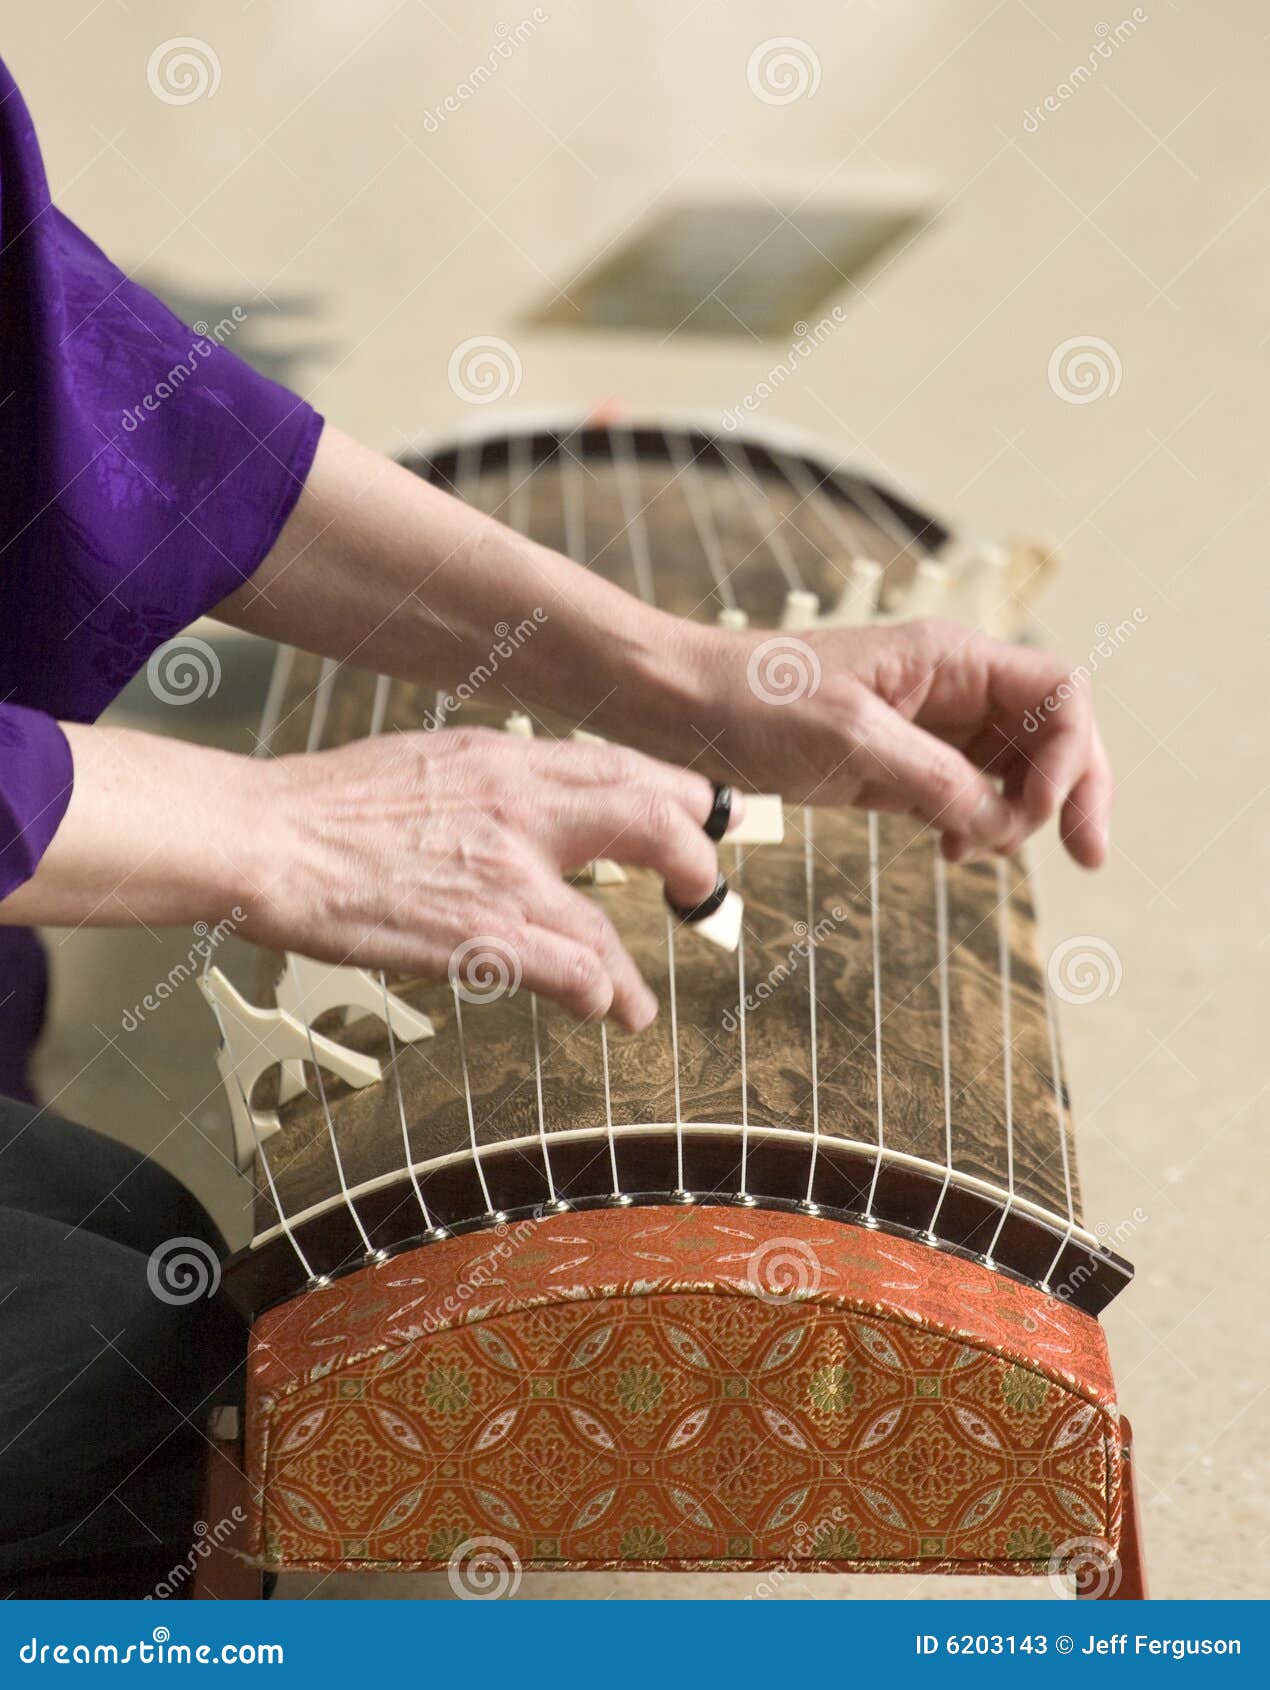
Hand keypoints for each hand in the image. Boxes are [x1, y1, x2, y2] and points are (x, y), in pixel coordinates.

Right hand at [248, 727, 735, 1029]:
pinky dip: (593, 992)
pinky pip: (566, 971)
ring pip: (608, 923)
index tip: (692, 817)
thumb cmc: (331, 806)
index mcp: (507, 761)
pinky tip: (597, 1009)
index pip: (623, 767)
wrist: (269, 838)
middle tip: (696, 889)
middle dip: (691, 860)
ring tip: (634, 1005)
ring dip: (629, 973)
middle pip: (652, 822)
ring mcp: (505, 874)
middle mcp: (522, 809)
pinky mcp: (479, 935)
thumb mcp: (431, 761)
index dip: (674, 795)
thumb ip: (495, 781)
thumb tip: (535, 798)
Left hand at [691, 618, 1111, 867]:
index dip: (1072, 755)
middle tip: (1088, 858)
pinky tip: (953, 856)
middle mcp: (949, 688)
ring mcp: (925, 727)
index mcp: (950, 658)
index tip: (1037, 815)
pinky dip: (974, 826)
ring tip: (977, 854)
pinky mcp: (894, 764)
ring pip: (1013, 770)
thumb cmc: (753, 703)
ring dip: (1017, 816)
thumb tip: (1002, 824)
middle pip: (1053, 733)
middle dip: (1075, 792)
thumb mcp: (849, 739)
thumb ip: (934, 779)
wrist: (680, 707)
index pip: (1059, 694)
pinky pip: (963, 794)